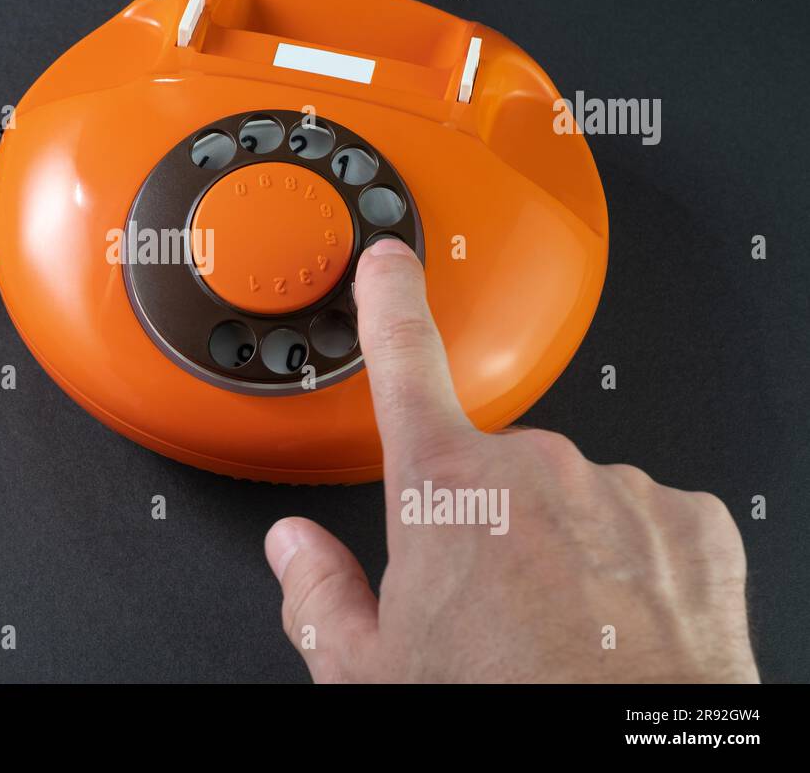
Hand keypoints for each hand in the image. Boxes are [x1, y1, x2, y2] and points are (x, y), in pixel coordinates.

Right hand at [264, 239, 757, 682]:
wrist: (621, 765)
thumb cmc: (500, 713)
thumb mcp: (370, 671)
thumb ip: (319, 595)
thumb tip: (294, 551)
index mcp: (444, 489)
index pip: (405, 361)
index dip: (389, 301)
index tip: (389, 263)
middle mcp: (532, 470)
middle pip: (489, 470)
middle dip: (483, 522)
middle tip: (487, 605)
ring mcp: (618, 491)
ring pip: (570, 499)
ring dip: (560, 545)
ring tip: (559, 630)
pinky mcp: (690, 523)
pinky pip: (642, 523)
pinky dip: (629, 563)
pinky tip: (616, 625)